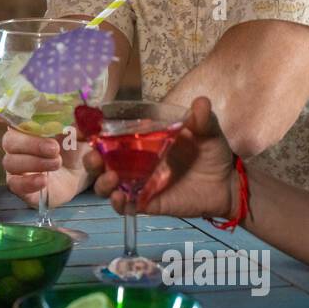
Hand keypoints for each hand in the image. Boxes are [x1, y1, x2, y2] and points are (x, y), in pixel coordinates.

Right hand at [0, 96, 92, 208]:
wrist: (82, 172)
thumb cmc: (75, 143)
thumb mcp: (79, 128)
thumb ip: (75, 119)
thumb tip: (77, 118)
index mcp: (25, 122)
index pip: (0, 113)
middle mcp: (16, 143)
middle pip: (8, 141)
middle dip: (31, 144)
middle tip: (54, 148)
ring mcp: (16, 165)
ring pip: (11, 162)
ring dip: (35, 162)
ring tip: (57, 162)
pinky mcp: (21, 186)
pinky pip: (15, 184)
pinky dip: (29, 182)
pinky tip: (43, 179)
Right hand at [99, 96, 236, 217]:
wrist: (228, 186)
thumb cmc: (212, 154)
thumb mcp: (208, 133)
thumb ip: (202, 120)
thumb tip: (201, 101)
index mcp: (142, 140)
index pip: (110, 135)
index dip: (92, 132)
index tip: (80, 129)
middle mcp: (134, 162)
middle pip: (101, 161)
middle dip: (91, 159)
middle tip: (93, 156)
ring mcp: (139, 183)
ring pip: (107, 185)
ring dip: (101, 182)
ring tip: (110, 178)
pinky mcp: (147, 203)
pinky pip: (125, 205)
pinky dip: (119, 203)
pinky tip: (121, 198)